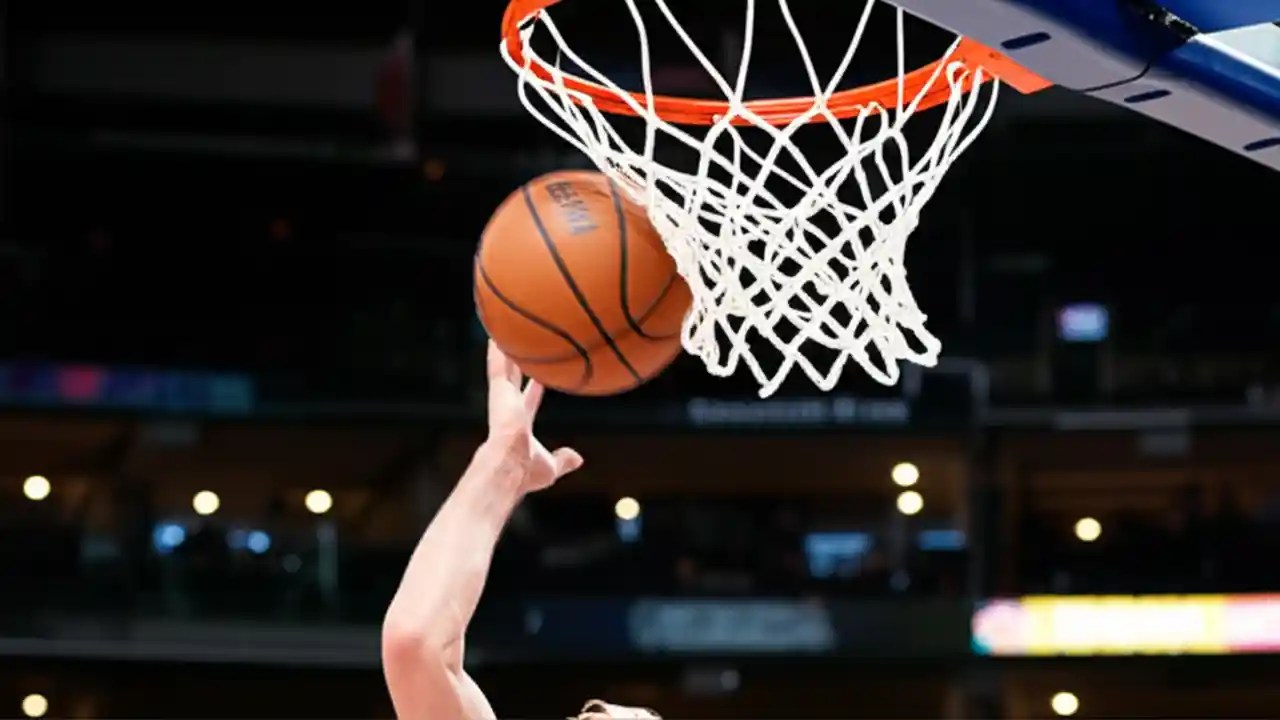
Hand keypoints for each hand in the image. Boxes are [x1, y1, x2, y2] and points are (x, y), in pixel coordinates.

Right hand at [484, 341, 583, 492]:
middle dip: (516, 364)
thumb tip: (578, 459)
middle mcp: (510, 407)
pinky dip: (496, 351)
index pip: (530, 400)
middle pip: (514, 380)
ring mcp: (503, 398)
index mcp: (521, 422)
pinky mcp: (498, 392)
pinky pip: (497, 366)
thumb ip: (563, 461)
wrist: (510, 467)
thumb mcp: (551, 467)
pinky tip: (496, 334)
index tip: (541, 378)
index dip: (535, 388)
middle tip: (519, 347)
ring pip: (504, 368)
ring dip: (504, 351)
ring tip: (505, 329)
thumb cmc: (526, 471)